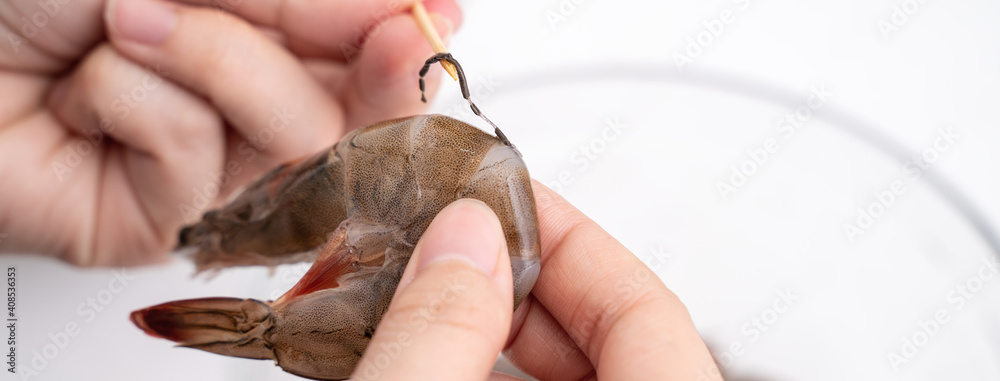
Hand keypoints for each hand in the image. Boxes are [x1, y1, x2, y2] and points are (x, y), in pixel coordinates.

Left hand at [0, 0, 458, 265]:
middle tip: (374, 32)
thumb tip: (415, 7)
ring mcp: (210, 157)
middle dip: (359, 56)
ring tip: (127, 22)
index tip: (434, 15)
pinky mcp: (162, 216)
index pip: (369, 39)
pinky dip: (140, 108)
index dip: (408, 29)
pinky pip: (204, 166)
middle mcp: (243, 92)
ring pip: (298, 132)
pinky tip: (90, 90)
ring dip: (212, 59)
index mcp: (259, 24)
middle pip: (359, 100)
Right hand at [354, 183, 718, 379]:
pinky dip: (488, 377)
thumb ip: (440, 331)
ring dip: (498, 335)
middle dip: (522, 283)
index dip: (569, 240)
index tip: (501, 197)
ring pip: (572, 380)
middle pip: (611, 340)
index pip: (644, 311)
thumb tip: (464, 240)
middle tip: (452, 245)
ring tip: (426, 301)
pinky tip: (432, 359)